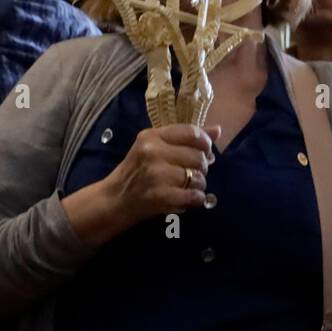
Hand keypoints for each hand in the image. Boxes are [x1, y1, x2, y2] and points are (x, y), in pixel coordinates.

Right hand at [103, 123, 218, 227]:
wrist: (114, 200)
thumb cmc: (138, 171)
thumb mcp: (155, 147)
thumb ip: (185, 137)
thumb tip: (217, 130)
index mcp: (152, 136)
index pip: (192, 132)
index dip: (205, 143)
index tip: (205, 152)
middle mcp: (153, 152)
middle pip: (198, 157)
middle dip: (201, 168)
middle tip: (192, 173)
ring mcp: (155, 174)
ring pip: (198, 177)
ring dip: (198, 185)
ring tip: (188, 187)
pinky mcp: (159, 195)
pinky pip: (193, 196)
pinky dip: (195, 199)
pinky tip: (188, 198)